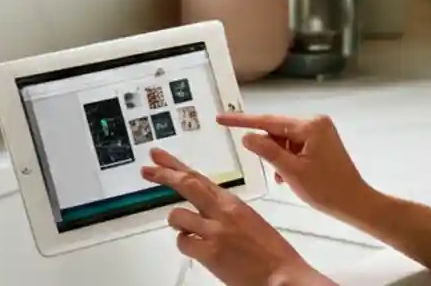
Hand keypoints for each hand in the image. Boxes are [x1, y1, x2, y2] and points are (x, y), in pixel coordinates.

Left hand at [141, 148, 330, 285]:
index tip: (158, 157)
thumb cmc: (271, 253)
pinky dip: (187, 245)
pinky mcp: (209, 252)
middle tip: (147, 170)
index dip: (176, 166)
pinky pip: (183, 242)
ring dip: (180, 224)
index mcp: (233, 203)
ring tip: (194, 233)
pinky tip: (201, 251)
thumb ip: (225, 213)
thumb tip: (203, 210)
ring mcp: (214, 231)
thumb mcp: (249, 222)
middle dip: (163, 175)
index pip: (199, 178)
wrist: (283, 276)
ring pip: (177, 216)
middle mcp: (222, 212)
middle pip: (186, 185)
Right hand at [217, 113, 372, 220]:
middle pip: (277, 130)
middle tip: (269, 168)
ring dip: (278, 157)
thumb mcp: (291, 171)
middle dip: (268, 148)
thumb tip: (247, 137)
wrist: (354, 202)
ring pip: (285, 140)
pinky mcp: (321, 141)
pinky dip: (287, 159)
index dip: (242, 121)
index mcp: (310, 125)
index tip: (221, 118)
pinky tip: (288, 176)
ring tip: (282, 178)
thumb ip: (267, 152)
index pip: (269, 121)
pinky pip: (295, 145)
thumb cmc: (325, 189)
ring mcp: (320, 131)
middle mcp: (315, 122)